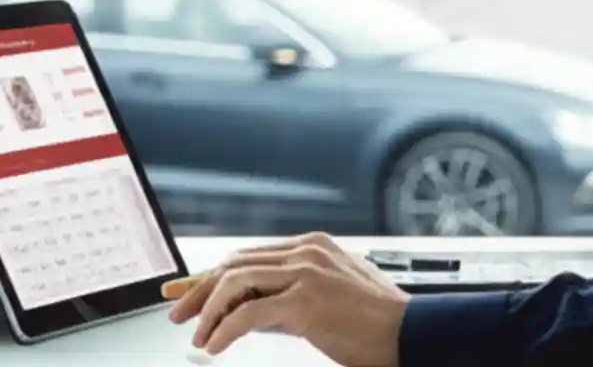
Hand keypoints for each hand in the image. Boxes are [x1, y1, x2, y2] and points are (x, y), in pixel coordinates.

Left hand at [167, 232, 410, 365]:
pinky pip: (247, 313)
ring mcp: (306, 273)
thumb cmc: (379, 321)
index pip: (249, 254)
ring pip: (235, 282)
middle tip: (179, 314)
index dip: (212, 273)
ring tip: (199, 336)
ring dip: (208, 311)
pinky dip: (223, 331)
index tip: (186, 290)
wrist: (412, 332)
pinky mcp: (305, 301)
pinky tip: (215, 346)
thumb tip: (252, 309)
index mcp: (315, 245)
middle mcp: (307, 251)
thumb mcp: (334, 296)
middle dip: (200, 290)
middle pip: (235, 263)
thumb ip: (295, 294)